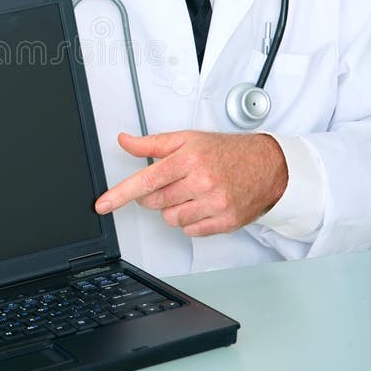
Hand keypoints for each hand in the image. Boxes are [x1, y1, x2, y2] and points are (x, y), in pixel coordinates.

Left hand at [95, 131, 287, 236]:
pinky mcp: (225, 222)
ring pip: (171, 219)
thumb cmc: (227, 151)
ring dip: (174, 209)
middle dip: (156, 195)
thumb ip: (153, 144)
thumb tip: (124, 141)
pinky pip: (190, 231)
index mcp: (189, 159)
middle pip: (155, 202)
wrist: (267, 166)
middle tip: (173, 183)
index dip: (121, 194)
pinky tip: (202, 205)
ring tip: (191, 193)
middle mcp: (202, 182)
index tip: (103, 205)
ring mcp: (215, 204)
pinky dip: (191, 221)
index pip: (146, 179)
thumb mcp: (188, 139)